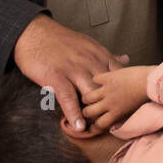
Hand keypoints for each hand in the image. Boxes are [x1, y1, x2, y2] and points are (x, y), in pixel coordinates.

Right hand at [12, 14, 126, 131]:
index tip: (129, 106)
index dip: (125, 92)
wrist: (34, 32)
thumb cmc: (61, 40)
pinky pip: (68, 97)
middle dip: (113, 106)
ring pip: (91, 93)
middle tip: (117, 123)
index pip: (120, 75)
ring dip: (96, 113)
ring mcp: (73, 69)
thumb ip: (107, 56)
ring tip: (100, 130)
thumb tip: (126, 59)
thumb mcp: (89, 44)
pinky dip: (74, 113)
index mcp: (99, 55)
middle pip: (108, 88)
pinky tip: (79, 126)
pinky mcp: (56, 76)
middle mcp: (90, 62)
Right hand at [80, 66, 154, 131]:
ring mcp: (107, 90)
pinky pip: (96, 79)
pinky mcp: (109, 77)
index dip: (94, 126)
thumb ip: (123, 115)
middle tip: (88, 109)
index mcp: (116, 113)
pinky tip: (99, 80)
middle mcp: (109, 103)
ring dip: (87, 97)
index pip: (99, 124)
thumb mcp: (134, 111)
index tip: (91, 125)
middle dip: (86, 111)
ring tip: (89, 97)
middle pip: (89, 112)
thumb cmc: (148, 97)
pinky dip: (96, 79)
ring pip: (88, 97)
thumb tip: (116, 121)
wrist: (152, 81)